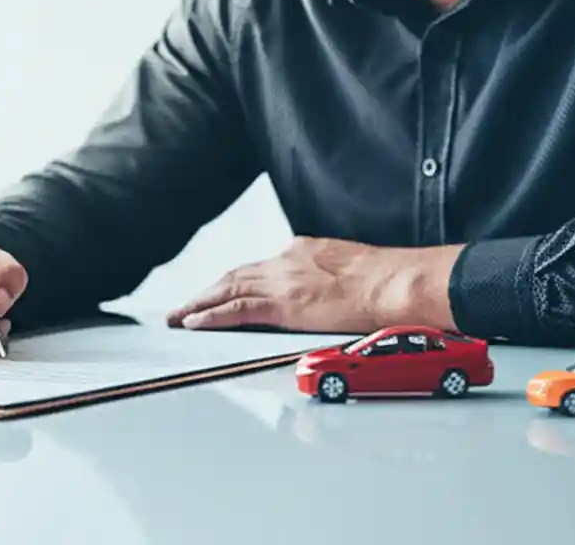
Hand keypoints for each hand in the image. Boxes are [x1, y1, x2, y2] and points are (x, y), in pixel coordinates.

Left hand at [166, 237, 463, 333]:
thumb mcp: (352, 267)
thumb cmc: (387, 280)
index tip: (222, 288)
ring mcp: (282, 283)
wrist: (395, 283)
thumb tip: (334, 290)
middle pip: (235, 275)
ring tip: (179, 317)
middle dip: (208, 291)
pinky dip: (211, 316)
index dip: (236, 280)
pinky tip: (194, 323)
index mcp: (304, 252)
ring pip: (227, 290)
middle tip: (186, 304)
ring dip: (200, 304)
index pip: (260, 267)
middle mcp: (286, 262)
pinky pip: (236, 310)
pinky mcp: (282, 305)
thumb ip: (333, 276)